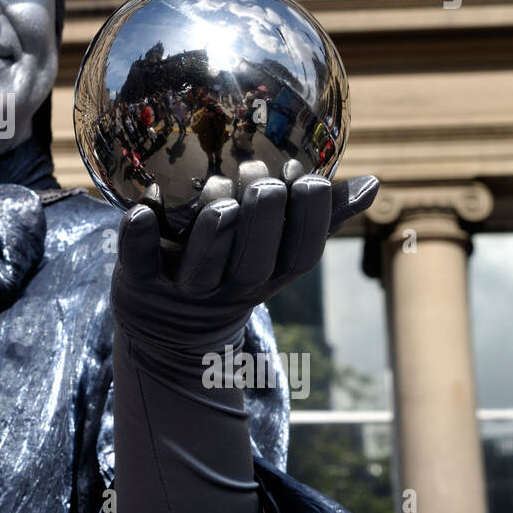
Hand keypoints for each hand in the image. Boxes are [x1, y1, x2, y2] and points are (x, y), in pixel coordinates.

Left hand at [110, 161, 379, 348]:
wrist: (165, 330)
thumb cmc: (230, 268)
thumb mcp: (275, 253)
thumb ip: (319, 218)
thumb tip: (374, 183)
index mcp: (269, 275)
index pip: (299, 256)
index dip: (310, 223)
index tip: (312, 181)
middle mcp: (230, 287)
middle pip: (254, 263)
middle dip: (263, 224)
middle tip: (266, 185)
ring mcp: (184, 289)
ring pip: (203, 267)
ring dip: (213, 234)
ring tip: (222, 202)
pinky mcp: (140, 282)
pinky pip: (139, 263)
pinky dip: (138, 239)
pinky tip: (140, 211)